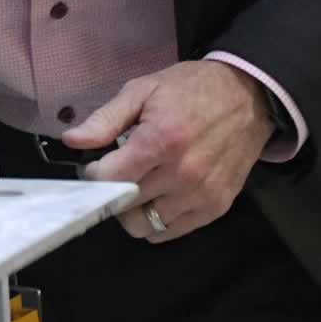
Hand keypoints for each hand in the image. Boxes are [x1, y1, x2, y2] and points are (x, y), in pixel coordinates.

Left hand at [66, 60, 273, 242]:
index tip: (95, 165)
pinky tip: (158, 195)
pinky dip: (157, 219)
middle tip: (117, 173)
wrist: (248, 96)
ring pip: (145, 225)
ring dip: (132, 210)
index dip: (93, 174)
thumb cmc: (189, 89)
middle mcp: (184, 173)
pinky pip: (171, 231)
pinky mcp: (217, 207)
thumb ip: (105, 119)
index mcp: (162, 140)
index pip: (110, 179)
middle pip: (124, 205)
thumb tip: (72, 141)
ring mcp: (202, 194)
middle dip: (111, 191)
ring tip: (139, 185)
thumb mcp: (142, 90)